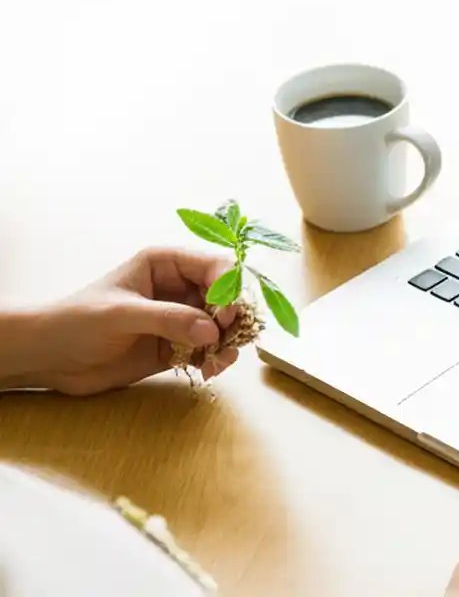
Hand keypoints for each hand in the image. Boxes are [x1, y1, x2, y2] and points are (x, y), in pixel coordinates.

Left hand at [0, 247, 239, 395]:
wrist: (51, 357)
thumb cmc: (77, 322)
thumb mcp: (122, 315)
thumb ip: (168, 319)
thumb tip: (212, 330)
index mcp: (166, 264)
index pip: (215, 265)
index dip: (229, 287)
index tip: (227, 314)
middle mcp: (179, 287)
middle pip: (226, 297)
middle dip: (233, 318)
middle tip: (228, 340)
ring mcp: (180, 318)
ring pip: (222, 326)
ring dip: (228, 342)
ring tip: (219, 361)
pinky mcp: (177, 346)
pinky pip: (209, 349)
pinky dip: (216, 359)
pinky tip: (209, 370)